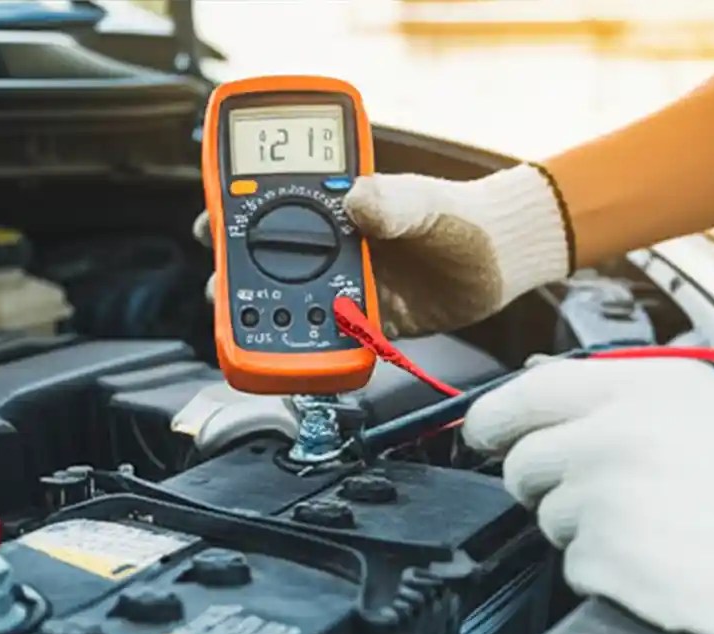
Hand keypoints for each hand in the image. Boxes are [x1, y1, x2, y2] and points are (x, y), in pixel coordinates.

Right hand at [193, 164, 571, 335]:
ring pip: (289, 299)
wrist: (505, 262)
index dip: (234, 211)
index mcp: (339, 205)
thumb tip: (357, 200)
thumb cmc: (465, 217)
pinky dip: (307, 347)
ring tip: (244, 325)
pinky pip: (326, 336)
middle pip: (267, 257)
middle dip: (233, 271)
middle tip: (216, 284)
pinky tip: (294, 354)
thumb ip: (394, 201)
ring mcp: (346, 283)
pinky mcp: (364, 320)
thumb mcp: (428, 203)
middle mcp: (334, 244)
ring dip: (262, 312)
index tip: (209, 223)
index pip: (273, 203)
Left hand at [463, 357, 713, 633]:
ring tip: (657, 525)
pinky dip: (607, 572)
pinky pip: (574, 567)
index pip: (527, 392)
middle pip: (522, 462)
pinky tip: (661, 561)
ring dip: (584, 528)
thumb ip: (620, 390)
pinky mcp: (612, 561)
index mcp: (641, 390)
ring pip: (548, 518)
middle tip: (605, 493)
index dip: (493, 416)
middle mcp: (615, 437)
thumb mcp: (708, 402)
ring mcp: (609, 501)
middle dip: (547, 482)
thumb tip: (538, 380)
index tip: (482, 432)